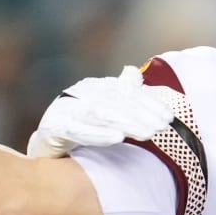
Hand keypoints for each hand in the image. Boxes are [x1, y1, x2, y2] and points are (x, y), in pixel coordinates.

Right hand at [27, 65, 175, 157]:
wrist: (46, 144)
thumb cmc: (79, 125)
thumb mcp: (102, 107)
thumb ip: (120, 90)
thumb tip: (133, 70)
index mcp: (95, 86)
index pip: (126, 91)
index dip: (149, 103)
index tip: (169, 117)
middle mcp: (80, 93)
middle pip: (116, 102)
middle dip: (142, 115)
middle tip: (162, 128)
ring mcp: (64, 108)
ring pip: (100, 115)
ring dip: (127, 124)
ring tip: (148, 134)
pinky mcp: (52, 127)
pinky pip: (77, 131)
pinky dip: (98, 134)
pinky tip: (117, 139)